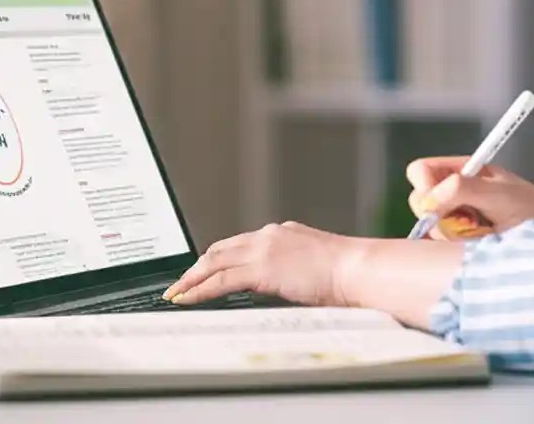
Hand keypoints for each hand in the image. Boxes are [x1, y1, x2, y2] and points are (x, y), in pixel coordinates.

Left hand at [162, 222, 364, 306]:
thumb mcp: (314, 267)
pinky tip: (188, 299)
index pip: (240, 244)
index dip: (219, 259)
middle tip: (182, 283)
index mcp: (283, 234)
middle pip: (220, 249)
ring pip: (214, 261)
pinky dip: (200, 289)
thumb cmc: (348, 274)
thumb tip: (282, 287)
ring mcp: (263, 249)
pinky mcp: (261, 268)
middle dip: (198, 267)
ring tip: (176, 293)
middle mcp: (269, 236)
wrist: (357, 270)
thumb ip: (293, 272)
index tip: (206, 271)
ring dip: (192, 278)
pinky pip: (221, 280)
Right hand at [406, 156, 533, 238]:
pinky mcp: (461, 244)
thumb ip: (462, 190)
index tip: (437, 204)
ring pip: (429, 229)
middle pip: (419, 201)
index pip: (420, 171)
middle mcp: (454, 194)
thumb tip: (429, 201)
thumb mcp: (499, 194)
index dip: (424, 186)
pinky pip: (442, 248)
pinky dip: (457, 250)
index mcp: (461, 171)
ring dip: (452, 235)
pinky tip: (481, 246)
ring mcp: (456, 220)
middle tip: (467, 222)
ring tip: (484, 234)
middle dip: (438, 215)